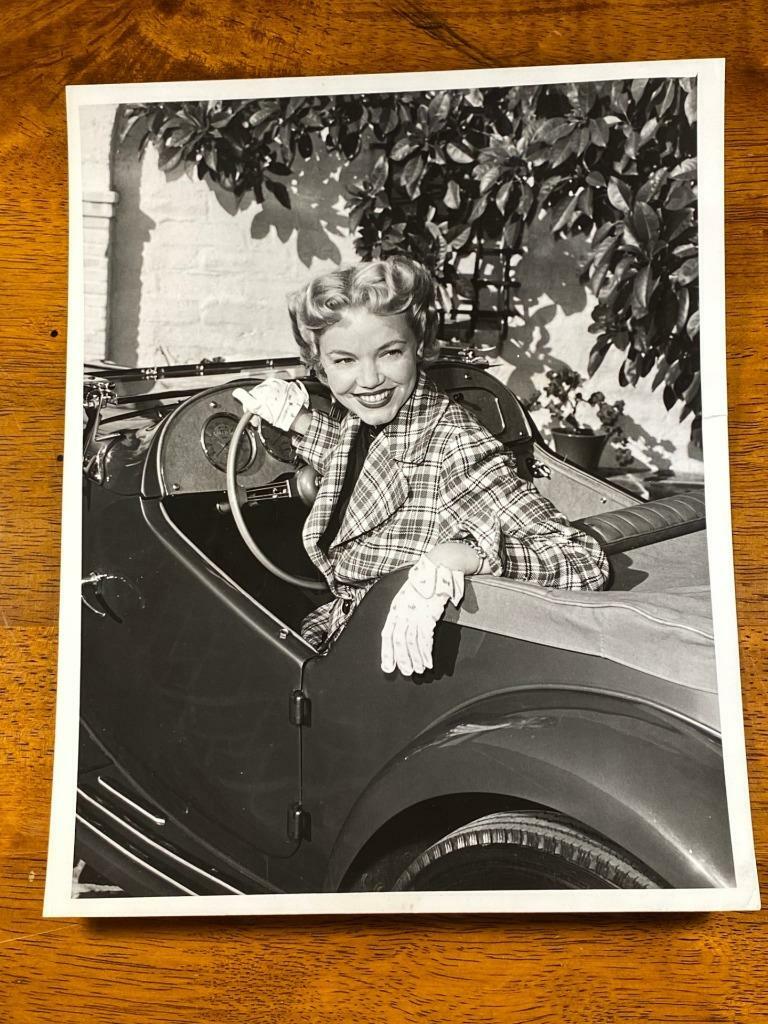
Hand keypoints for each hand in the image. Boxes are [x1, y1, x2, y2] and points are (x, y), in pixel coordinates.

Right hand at [233, 378, 308, 431]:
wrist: (298, 418)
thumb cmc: (281, 416)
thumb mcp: (259, 409)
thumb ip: (246, 400)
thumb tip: (236, 393)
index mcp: (265, 387)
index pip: (250, 396)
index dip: (250, 408)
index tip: (253, 417)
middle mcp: (273, 383)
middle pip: (259, 395)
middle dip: (258, 407)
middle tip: (260, 418)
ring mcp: (281, 385)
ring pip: (267, 395)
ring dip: (266, 405)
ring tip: (270, 414)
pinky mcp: (287, 389)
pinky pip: (276, 395)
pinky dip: (274, 402)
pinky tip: (276, 410)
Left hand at [381, 554, 464, 675]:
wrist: (440, 565)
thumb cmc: (426, 581)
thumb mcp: (410, 596)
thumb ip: (406, 612)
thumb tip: (404, 629)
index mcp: (396, 607)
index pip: (387, 633)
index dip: (387, 651)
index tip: (388, 666)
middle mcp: (403, 610)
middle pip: (399, 640)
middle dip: (401, 658)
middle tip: (404, 672)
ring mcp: (416, 612)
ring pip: (411, 642)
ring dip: (415, 658)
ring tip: (417, 670)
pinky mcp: (429, 613)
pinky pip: (425, 638)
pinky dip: (426, 652)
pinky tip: (427, 662)